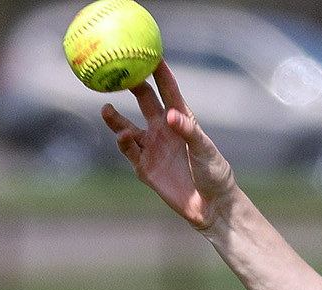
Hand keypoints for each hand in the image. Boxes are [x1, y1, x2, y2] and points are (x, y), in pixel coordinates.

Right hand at [101, 61, 234, 229]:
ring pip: (127, 126)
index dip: (158, 71)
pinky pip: (129, 151)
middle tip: (117, 71)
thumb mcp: (205, 151)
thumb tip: (170, 115)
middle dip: (131, 84)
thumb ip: (189, 132)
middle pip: (144, 101)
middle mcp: (164, 130)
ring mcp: (152, 148)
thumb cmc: (214, 174)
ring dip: (116, 118)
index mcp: (182, 120)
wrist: (211, 206)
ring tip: (106, 108)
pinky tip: (123, 136)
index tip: (149, 51)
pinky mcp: (145, 168)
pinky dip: (124, 143)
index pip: (168, 90)